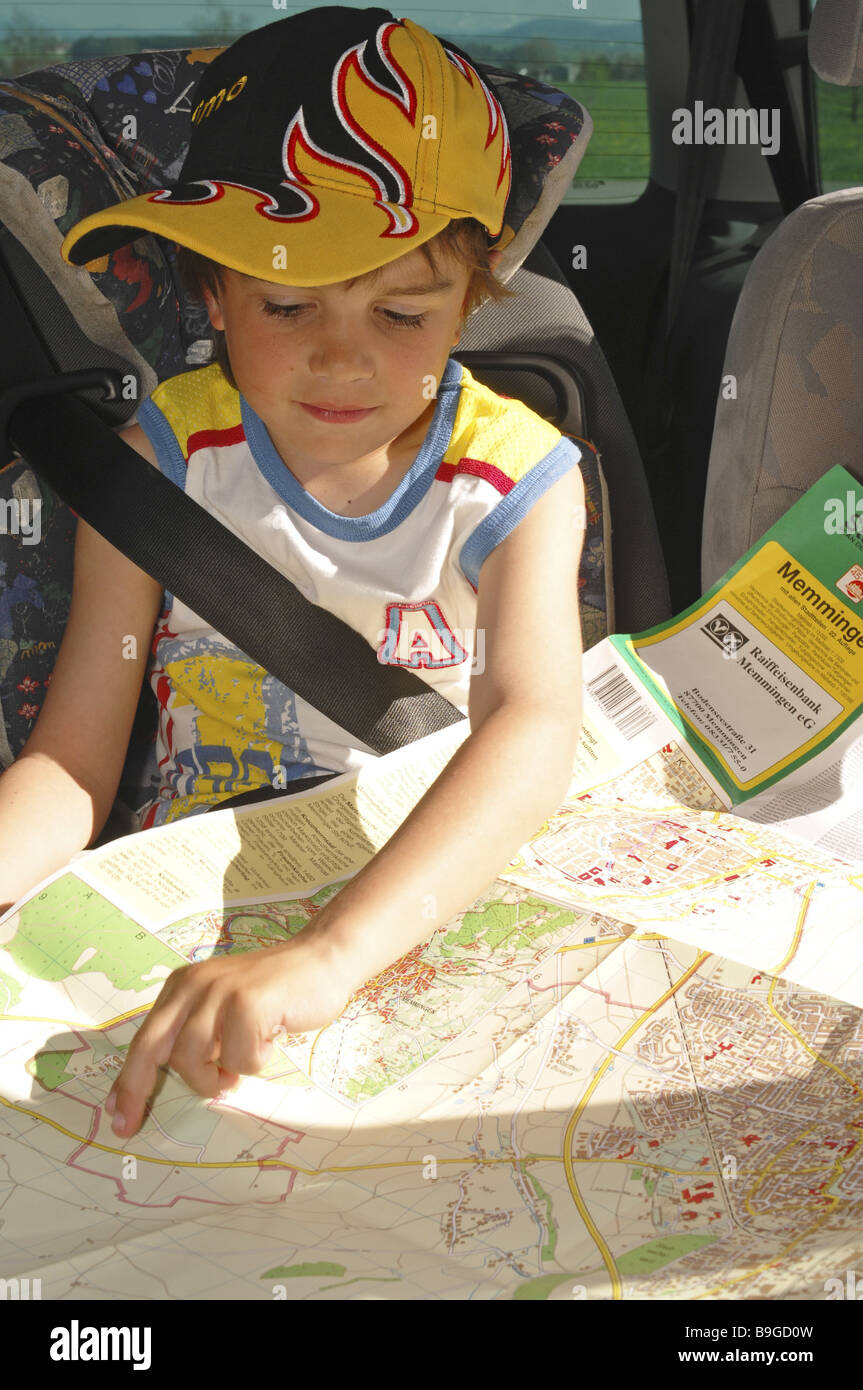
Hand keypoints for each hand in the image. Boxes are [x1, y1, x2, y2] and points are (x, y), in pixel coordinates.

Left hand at [105, 929, 354, 1138]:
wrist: (322, 959)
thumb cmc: (277, 993)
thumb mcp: (224, 1008)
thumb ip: (199, 1034)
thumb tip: (174, 1080)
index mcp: (183, 987)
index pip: (145, 1039)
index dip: (128, 1081)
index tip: (118, 1117)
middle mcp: (194, 985)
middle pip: (152, 1048)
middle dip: (137, 1090)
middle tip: (131, 1124)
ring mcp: (220, 992)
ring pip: (193, 1060)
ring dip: (220, 1075)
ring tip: (245, 1058)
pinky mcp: (247, 1003)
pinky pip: (238, 1059)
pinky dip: (256, 1061)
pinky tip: (271, 1038)